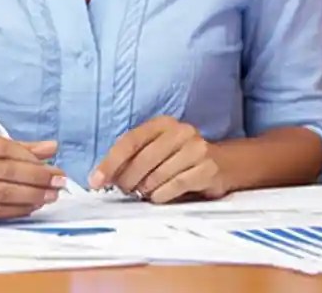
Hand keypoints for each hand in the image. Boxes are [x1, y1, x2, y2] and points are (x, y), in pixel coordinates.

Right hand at [0, 130, 66, 221]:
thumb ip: (16, 147)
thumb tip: (52, 147)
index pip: (1, 147)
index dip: (30, 158)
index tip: (53, 166)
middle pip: (4, 170)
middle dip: (36, 177)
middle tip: (59, 183)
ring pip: (1, 192)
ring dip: (31, 195)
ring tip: (50, 196)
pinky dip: (16, 210)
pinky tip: (31, 207)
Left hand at [89, 116, 225, 203]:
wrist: (226, 163)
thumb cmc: (182, 158)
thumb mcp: (158, 150)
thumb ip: (133, 158)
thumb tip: (103, 177)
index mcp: (162, 124)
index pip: (130, 141)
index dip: (110, 163)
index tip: (95, 180)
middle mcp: (180, 131)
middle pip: (143, 159)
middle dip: (128, 180)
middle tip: (124, 190)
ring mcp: (196, 149)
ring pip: (158, 174)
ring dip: (145, 189)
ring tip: (144, 193)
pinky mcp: (208, 168)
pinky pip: (176, 184)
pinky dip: (162, 194)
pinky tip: (158, 197)